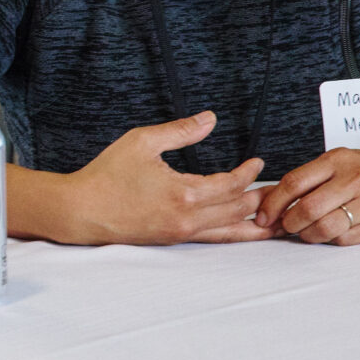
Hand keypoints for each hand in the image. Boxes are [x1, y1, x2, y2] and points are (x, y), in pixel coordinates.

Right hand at [53, 112, 268, 244]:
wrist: (81, 210)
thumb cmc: (107, 175)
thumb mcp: (142, 141)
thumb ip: (181, 130)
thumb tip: (210, 119)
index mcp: (183, 193)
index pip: (231, 184)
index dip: (249, 173)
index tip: (258, 162)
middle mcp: (187, 219)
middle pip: (238, 209)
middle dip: (260, 198)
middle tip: (278, 188)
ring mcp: (181, 234)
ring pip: (231, 231)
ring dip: (255, 223)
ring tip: (278, 220)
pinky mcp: (173, 240)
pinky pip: (214, 239)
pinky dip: (235, 235)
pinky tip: (246, 233)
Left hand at [255, 146, 359, 244]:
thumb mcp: (343, 162)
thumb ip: (312, 178)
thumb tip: (272, 200)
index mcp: (338, 160)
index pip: (295, 182)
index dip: (273, 203)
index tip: (264, 216)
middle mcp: (354, 179)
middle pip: (307, 208)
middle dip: (289, 223)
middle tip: (285, 227)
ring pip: (325, 228)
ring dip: (308, 235)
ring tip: (307, 232)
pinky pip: (344, 239)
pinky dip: (330, 240)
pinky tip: (331, 233)